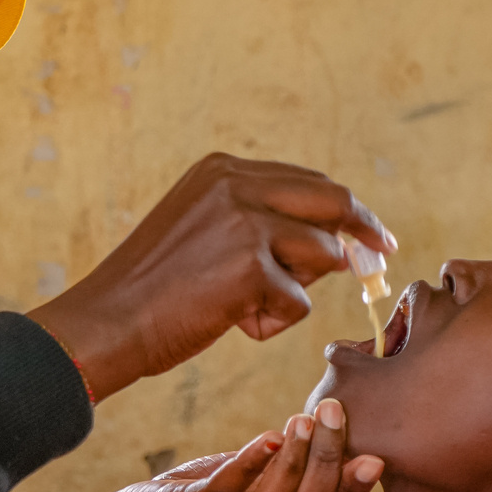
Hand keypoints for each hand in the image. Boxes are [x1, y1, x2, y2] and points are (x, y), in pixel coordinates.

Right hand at [28, 153, 394, 399]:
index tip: (368, 232)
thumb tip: (334, 244)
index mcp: (222, 169)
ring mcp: (246, 221)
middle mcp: (236, 183)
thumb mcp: (202, 231)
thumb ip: (257, 222)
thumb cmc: (152, 290)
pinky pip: (298, 301)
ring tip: (243, 309)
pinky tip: (229, 322)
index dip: (342, 208)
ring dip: (295, 291)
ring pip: (321, 255)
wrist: (107, 322)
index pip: (306, 181)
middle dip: (364, 230)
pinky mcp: (251, 265)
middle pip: (333, 201)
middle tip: (384, 256)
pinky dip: (272, 322)